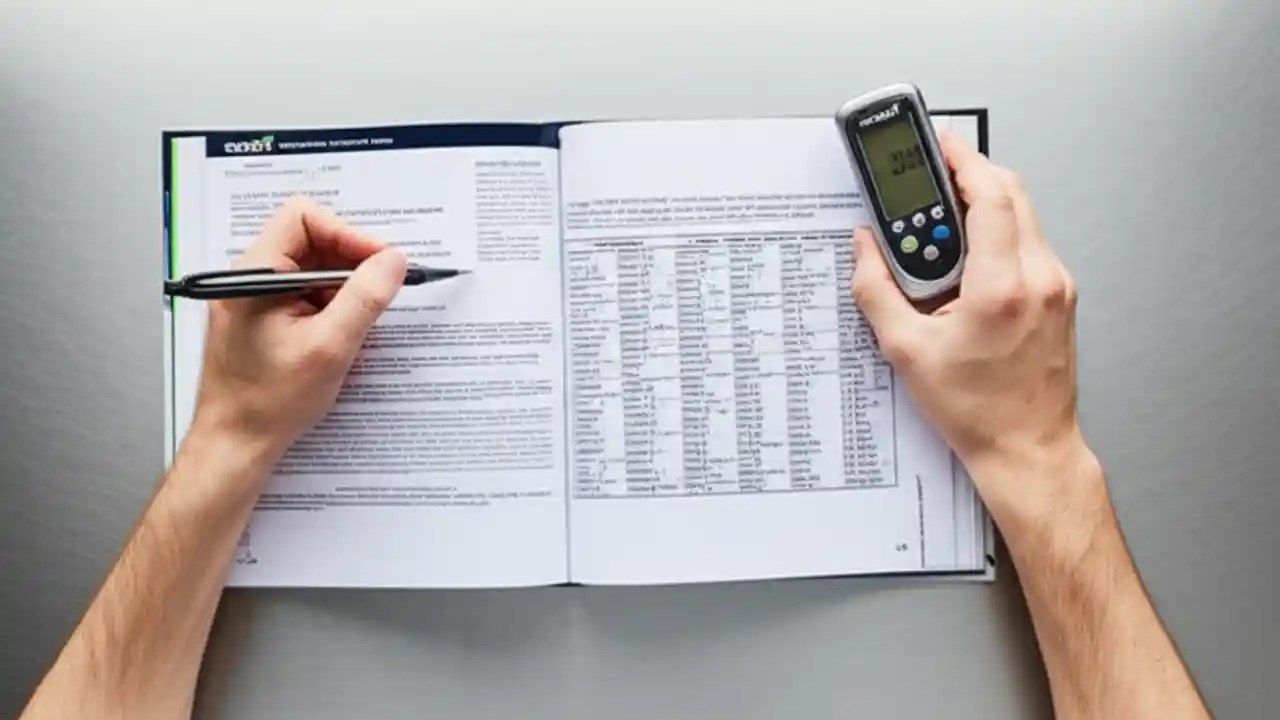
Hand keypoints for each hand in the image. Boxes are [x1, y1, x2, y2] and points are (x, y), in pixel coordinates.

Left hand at [190, 197, 406, 466]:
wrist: (234, 444)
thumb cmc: (270, 402)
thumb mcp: (330, 347)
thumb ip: (365, 298)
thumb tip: (394, 261)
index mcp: (255, 274)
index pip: (305, 218)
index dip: (349, 234)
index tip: (381, 263)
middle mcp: (250, 277)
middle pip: (311, 240)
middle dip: (351, 263)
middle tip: (381, 290)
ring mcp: (255, 297)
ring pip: (312, 268)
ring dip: (343, 288)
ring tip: (358, 324)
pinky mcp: (264, 317)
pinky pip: (306, 293)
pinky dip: (331, 307)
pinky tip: (342, 336)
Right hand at [851, 132, 1092, 522]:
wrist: (1028, 448)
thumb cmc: (979, 412)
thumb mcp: (907, 352)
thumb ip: (876, 291)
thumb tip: (864, 250)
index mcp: (1002, 288)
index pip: (990, 197)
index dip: (964, 161)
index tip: (942, 145)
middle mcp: (1040, 280)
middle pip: (1012, 195)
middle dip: (972, 175)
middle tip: (936, 173)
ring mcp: (1058, 287)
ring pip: (1024, 217)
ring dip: (985, 206)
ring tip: (944, 227)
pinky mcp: (1062, 297)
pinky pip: (1031, 244)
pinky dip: (1000, 235)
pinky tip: (970, 260)